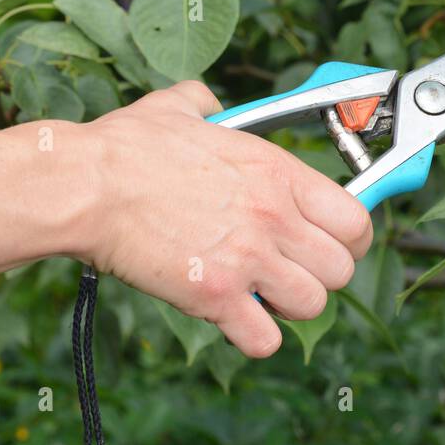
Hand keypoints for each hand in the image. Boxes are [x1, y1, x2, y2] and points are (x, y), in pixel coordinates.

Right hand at [84, 81, 372, 356]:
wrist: (88, 186)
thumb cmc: (128, 147)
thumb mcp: (179, 107)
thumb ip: (206, 105)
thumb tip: (207, 104)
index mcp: (277, 171)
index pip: (355, 218)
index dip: (350, 238)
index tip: (334, 244)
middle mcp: (274, 215)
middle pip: (342, 269)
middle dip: (320, 275)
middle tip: (289, 271)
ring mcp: (249, 258)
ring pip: (312, 305)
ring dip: (288, 306)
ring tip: (259, 293)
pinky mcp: (215, 296)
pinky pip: (266, 340)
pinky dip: (254, 336)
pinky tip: (234, 318)